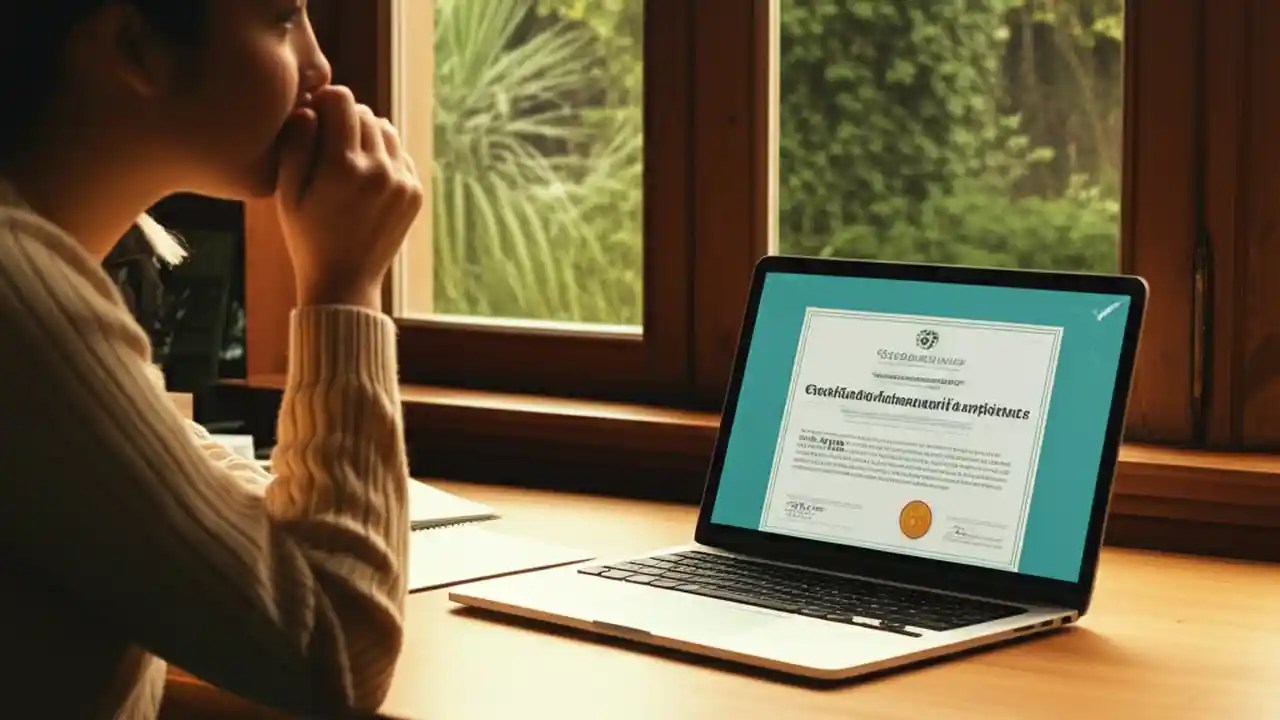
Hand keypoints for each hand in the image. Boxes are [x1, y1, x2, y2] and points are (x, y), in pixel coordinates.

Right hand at [274, 85, 423, 309]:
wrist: (345, 280)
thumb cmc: (307, 236)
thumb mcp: (286, 193)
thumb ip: (295, 145)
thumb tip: (310, 109)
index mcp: (342, 166)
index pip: (342, 100)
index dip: (325, 102)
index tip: (316, 118)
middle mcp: (378, 169)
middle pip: (365, 113)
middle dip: (345, 119)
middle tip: (328, 143)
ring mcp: (401, 181)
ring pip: (386, 131)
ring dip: (367, 135)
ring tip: (347, 159)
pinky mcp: (414, 193)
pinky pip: (400, 155)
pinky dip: (384, 157)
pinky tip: (366, 179)